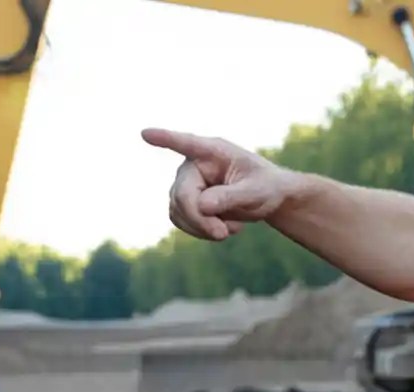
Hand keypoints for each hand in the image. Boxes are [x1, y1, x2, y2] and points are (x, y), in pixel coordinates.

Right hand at [141, 128, 296, 240]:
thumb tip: (202, 205)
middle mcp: (193, 164)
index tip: (145, 133)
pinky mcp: (186, 201)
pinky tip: (222, 229)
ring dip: (201, 227)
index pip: (186, 143)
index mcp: (213, 151)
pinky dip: (199, 231)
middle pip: (181, 195)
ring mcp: (186, 183)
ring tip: (228, 230)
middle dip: (199, 219)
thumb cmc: (266, 187)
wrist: (268, 198)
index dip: (165, 139)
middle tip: (222, 234)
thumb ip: (231, 196)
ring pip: (177, 211)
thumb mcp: (256, 192)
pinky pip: (180, 220)